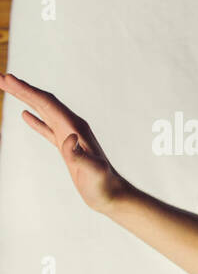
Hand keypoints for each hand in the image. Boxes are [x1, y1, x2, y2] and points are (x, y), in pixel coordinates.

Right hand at [0, 72, 133, 212]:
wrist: (112, 196)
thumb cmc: (103, 185)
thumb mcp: (92, 170)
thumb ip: (79, 155)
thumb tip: (69, 138)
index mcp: (76, 128)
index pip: (48, 104)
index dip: (27, 91)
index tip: (8, 79)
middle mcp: (73, 127)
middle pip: (44, 102)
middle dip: (23, 89)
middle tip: (1, 78)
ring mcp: (70, 136)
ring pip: (44, 112)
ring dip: (26, 99)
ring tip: (8, 88)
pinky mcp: (67, 147)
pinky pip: (48, 128)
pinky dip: (36, 119)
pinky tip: (25, 114)